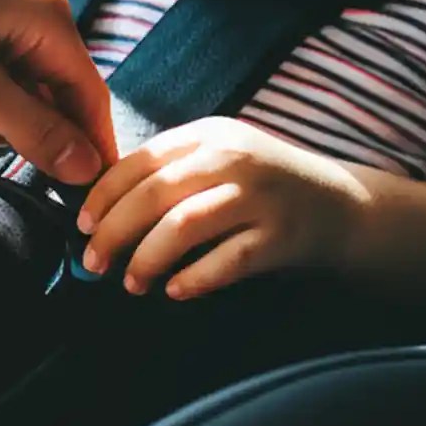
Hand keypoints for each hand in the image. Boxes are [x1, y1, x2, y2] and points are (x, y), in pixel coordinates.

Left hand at [78, 117, 368, 299]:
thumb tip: (99, 211)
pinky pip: (227, 260)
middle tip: (94, 262)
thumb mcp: (217, 161)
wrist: (343, 206)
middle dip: (115, 232)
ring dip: (148, 258)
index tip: (82, 226)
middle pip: (154, 194)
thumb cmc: (262, 188)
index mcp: (208, 134)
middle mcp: (233, 158)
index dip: (103, 196)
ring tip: (132, 283)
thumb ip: (167, 175)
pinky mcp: (281, 235)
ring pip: (184, 226)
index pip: (139, 161)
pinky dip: (194, 278)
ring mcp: (260, 196)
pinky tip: (175, 290)